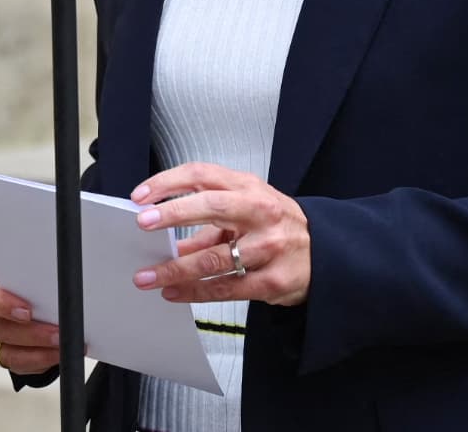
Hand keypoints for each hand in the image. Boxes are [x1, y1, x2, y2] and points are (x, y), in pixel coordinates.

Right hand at [0, 260, 61, 373]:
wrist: (27, 286)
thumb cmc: (29, 271)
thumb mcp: (31, 264)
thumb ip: (38, 271)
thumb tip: (64, 278)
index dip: (4, 306)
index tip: (28, 312)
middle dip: (33, 334)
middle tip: (58, 333)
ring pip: (7, 352)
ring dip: (38, 352)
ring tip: (63, 347)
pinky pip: (17, 364)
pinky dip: (39, 361)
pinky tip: (57, 355)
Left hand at [130, 163, 311, 306]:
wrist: (326, 254)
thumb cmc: (278, 226)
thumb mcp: (247, 211)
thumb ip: (209, 223)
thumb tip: (168, 239)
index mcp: (250, 188)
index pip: (203, 175)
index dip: (169, 182)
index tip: (141, 196)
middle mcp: (261, 213)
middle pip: (212, 207)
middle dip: (173, 214)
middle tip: (142, 223)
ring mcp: (269, 247)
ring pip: (214, 258)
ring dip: (176, 268)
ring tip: (147, 276)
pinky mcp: (272, 280)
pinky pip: (226, 288)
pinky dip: (195, 292)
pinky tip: (174, 293)